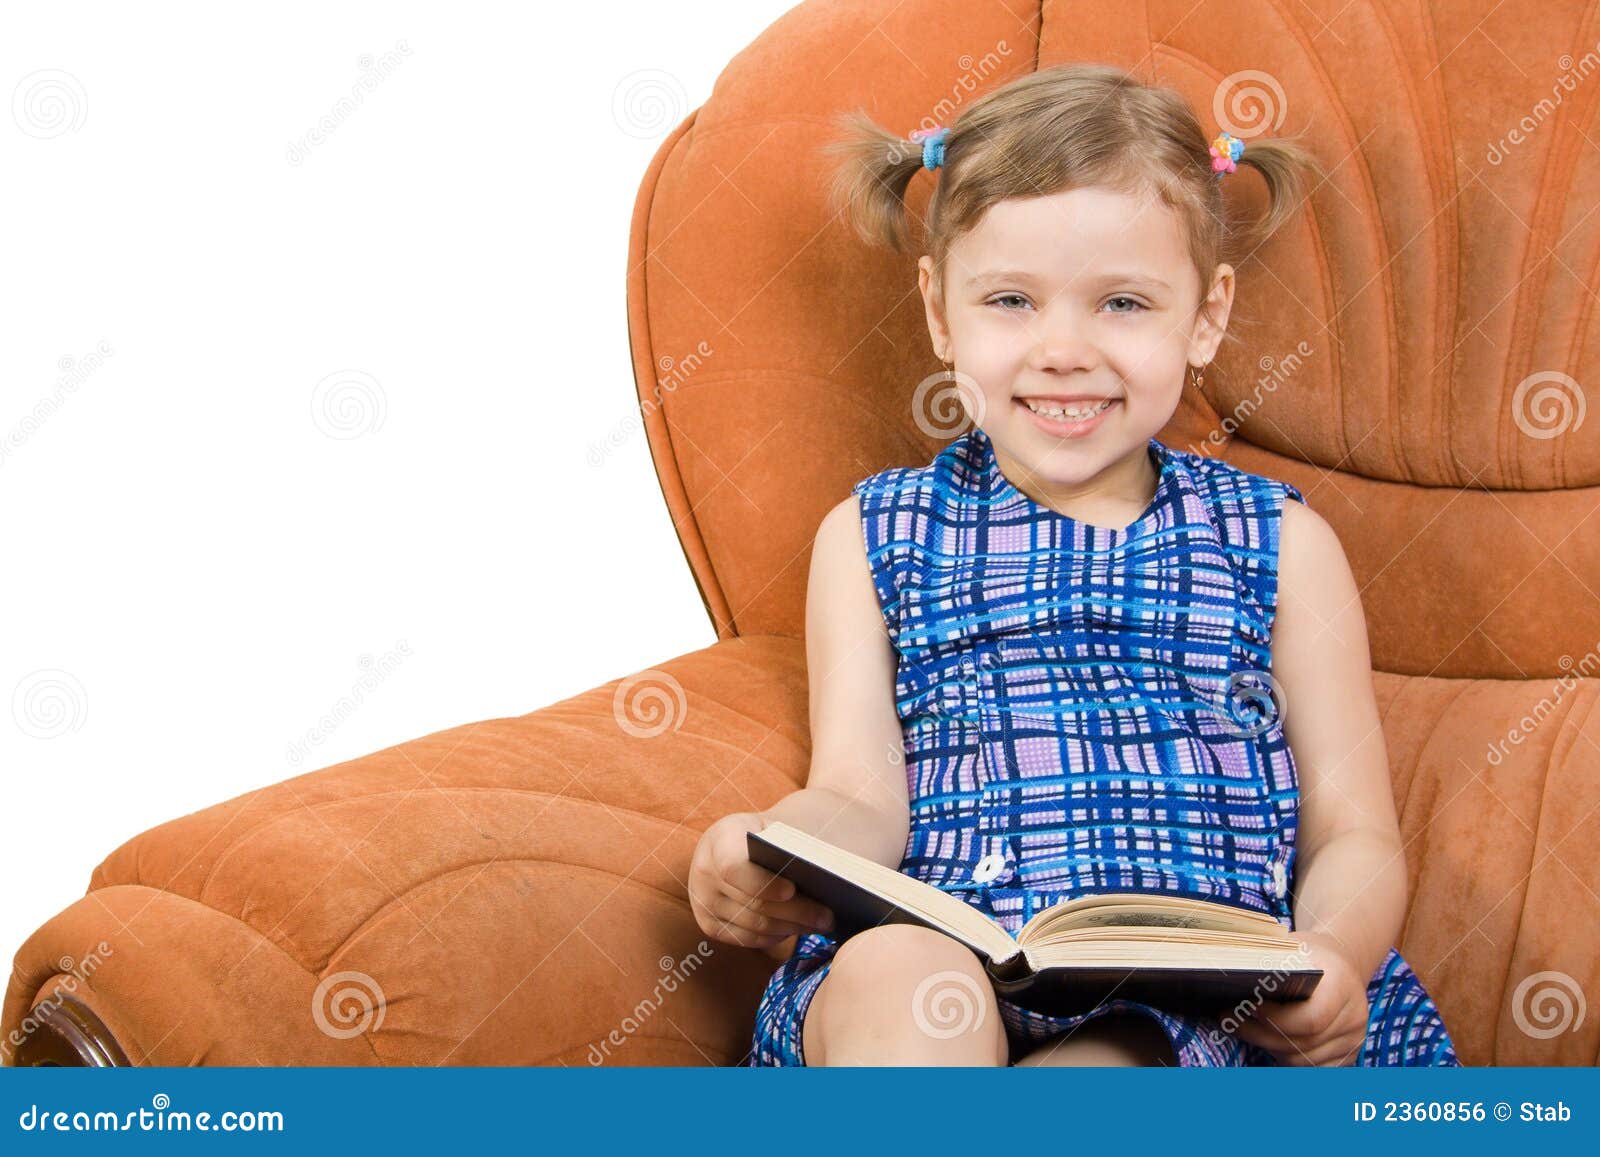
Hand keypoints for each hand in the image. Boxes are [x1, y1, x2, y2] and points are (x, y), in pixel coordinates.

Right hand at [687, 811, 835, 952]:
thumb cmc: (766, 835)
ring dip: (790, 928)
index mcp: (720, 838)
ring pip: (753, 925)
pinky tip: (795, 929)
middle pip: (753, 903)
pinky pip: (746, 939)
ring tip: (819, 925)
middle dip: (795, 912)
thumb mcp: (775, 830)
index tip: (792, 890)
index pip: (734, 868)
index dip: (763, 883)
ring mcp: (703, 901)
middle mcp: (704, 871)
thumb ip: (791, 849)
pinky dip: (774, 936)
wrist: (737, 843)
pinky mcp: (708, 924)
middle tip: (827, 917)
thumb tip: (823, 873)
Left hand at [1228, 929, 1370, 1065]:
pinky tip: (1265, 1039)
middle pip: (1302, 1044)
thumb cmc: (1311, 953)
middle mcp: (1353, 1018)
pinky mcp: (1347, 1055)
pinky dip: (1285, 1058)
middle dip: (1260, 1035)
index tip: (1246, 1006)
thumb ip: (1272, 965)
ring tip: (1243, 1028)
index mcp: (1343, 987)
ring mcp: (1353, 1040)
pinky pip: (1311, 1068)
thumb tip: (1233, 979)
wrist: (1344, 962)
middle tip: (1228, 1020)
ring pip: (1303, 1060)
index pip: (1309, 1020)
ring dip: (1269, 1048)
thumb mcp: (1294, 947)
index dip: (1274, 1019)